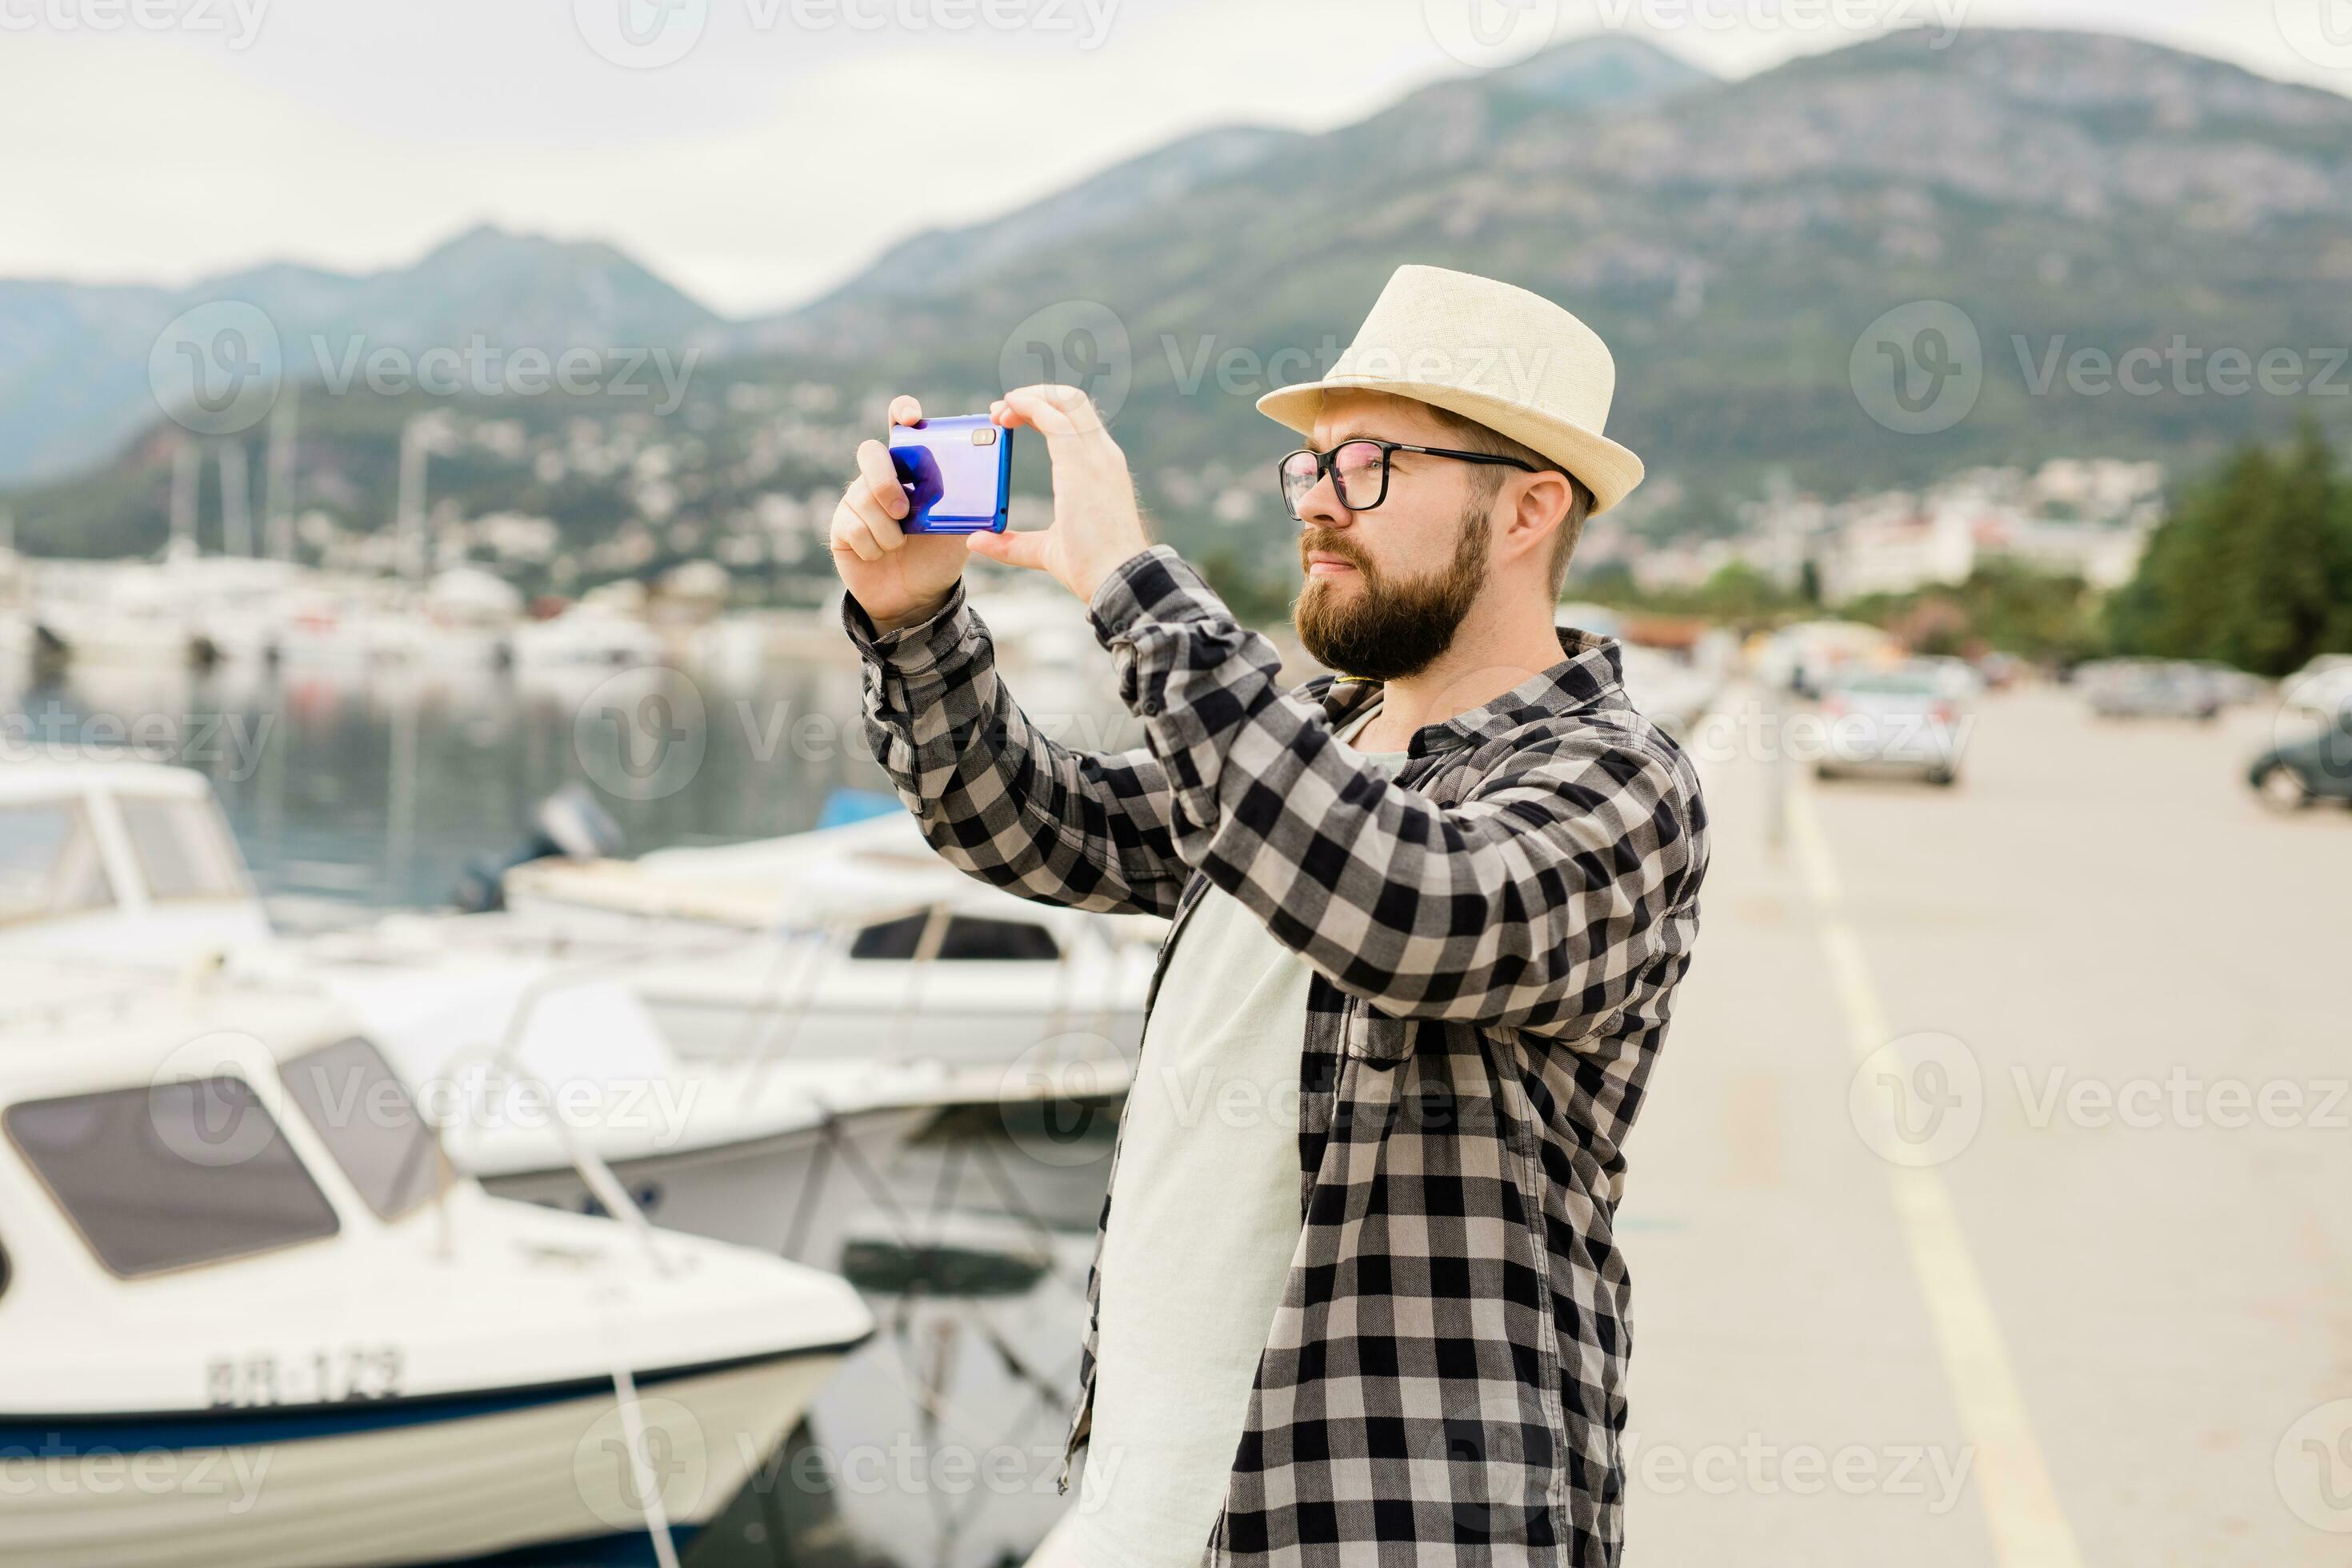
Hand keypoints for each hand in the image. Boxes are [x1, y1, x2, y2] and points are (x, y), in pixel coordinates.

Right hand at [829, 395, 974, 631]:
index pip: (901, 424)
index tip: (911, 418)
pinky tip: (880, 555)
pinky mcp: (841, 525)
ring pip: (865, 500)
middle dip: (885, 482)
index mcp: (911, 467)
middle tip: (904, 511)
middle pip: (870, 453)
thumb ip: (967, 503)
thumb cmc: (939, 554)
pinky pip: (853, 527)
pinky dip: (874, 547)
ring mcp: (857, 499)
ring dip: (889, 532)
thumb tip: (985, 483)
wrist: (916, 596)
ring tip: (900, 545)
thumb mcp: (960, 528)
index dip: (902, 412)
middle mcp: (880, 475)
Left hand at [964, 385, 1153, 603]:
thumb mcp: (1044, 549)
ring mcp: (1096, 456)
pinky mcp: (1082, 463)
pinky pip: (1054, 419)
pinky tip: (1009, 409)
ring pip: (1064, 400)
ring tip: (999, 411)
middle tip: (999, 412)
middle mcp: (1102, 454)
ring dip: (1028, 397)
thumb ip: (1011, 543)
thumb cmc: (1090, 567)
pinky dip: (1029, 406)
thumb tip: (976, 540)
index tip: (1009, 420)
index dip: (1040, 410)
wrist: (1116, 579)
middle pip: (1071, 400)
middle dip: (1033, 396)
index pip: (1074, 418)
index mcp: (1100, 467)